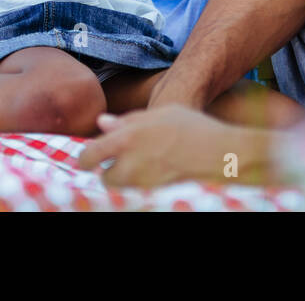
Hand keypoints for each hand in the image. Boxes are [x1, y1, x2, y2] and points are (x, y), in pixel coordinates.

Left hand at [76, 105, 255, 187]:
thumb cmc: (191, 126)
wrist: (219, 153)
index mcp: (127, 138)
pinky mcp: (156, 190)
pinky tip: (153, 166)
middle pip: (104, 177)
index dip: (85, 158)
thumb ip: (126, 120)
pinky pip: (137, 187)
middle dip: (105, 170)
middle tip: (113, 160)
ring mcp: (144, 181)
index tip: (88, 157)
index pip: (89, 156)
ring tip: (138, 161)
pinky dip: (138, 181)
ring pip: (120, 185)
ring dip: (121, 177)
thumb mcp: (158, 113)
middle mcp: (131, 163)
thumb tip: (101, 123)